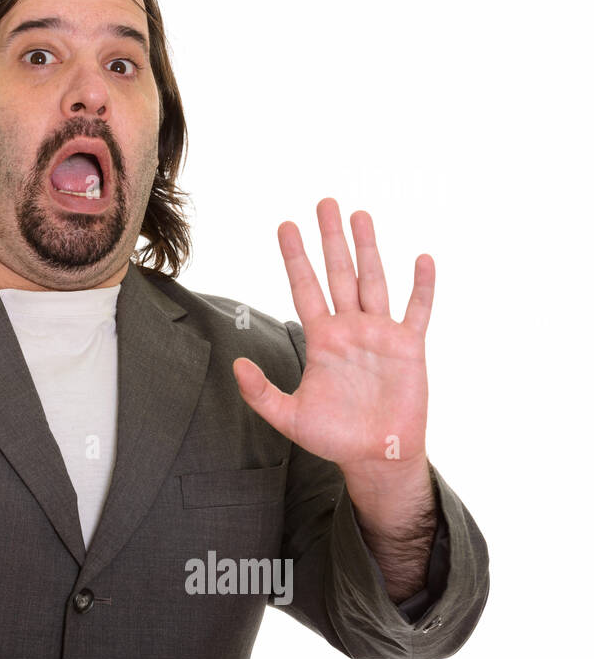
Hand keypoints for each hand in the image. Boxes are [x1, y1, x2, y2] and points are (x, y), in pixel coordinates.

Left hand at [232, 199, 432, 481]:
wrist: (375, 456)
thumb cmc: (333, 438)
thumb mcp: (288, 417)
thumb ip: (260, 392)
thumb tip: (236, 364)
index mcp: (321, 339)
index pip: (305, 287)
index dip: (295, 258)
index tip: (285, 225)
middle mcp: (350, 328)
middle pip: (339, 273)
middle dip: (330, 239)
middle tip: (324, 202)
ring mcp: (380, 335)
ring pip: (374, 280)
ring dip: (368, 248)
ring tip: (360, 215)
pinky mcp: (409, 348)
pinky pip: (417, 311)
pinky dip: (422, 287)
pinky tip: (422, 259)